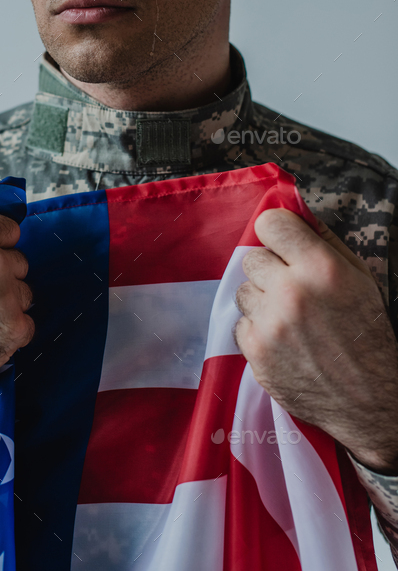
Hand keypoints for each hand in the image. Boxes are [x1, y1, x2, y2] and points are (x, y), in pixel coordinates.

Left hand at [235, 208, 397, 473]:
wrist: (371, 400)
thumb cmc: (367, 332)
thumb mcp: (359, 278)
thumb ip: (324, 242)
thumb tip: (295, 210)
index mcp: (321, 268)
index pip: (270, 223)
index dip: (276, 233)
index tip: (283, 245)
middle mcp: (291, 291)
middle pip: (252, 258)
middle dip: (270, 271)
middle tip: (292, 290)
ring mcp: (270, 324)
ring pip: (243, 291)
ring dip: (261, 301)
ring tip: (290, 319)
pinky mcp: (255, 352)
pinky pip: (240, 324)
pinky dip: (257, 331)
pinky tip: (284, 342)